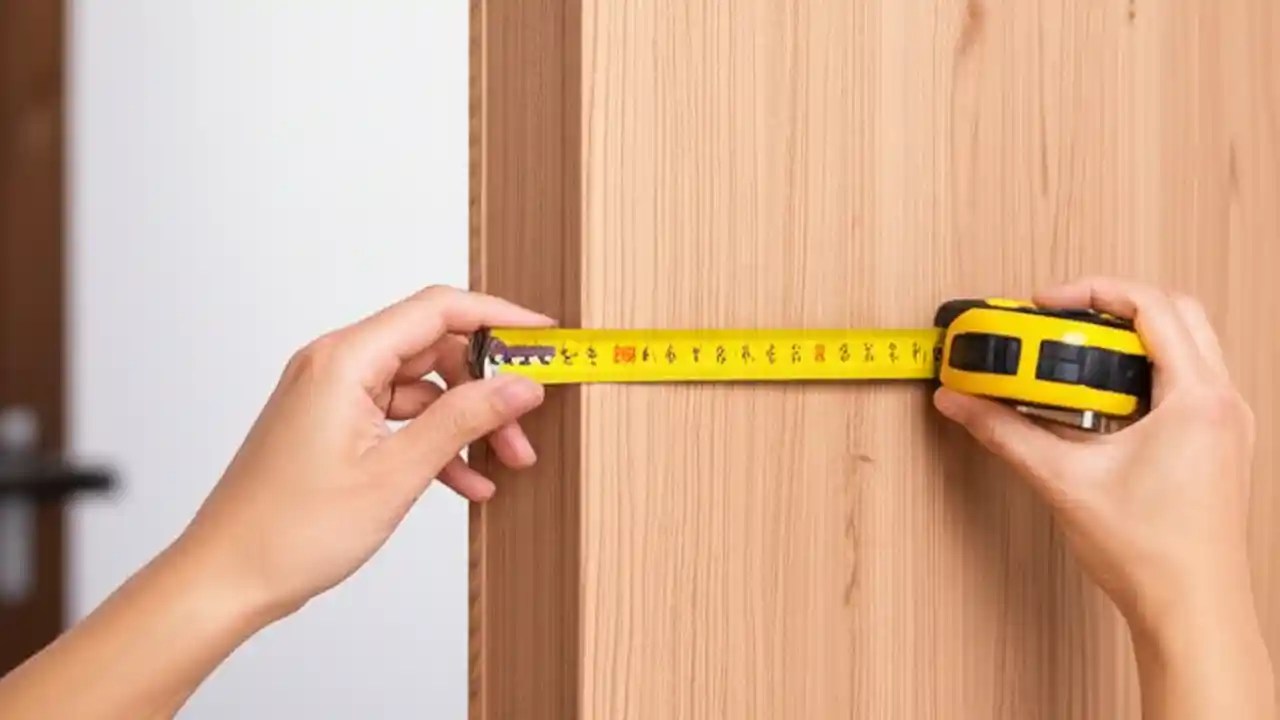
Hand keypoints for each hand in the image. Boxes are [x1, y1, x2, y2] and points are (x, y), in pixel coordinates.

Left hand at [176, 286, 552, 622]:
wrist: (225, 578)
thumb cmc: (288, 531)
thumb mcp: (395, 474)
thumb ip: (463, 421)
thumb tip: (518, 385)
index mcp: (344, 360)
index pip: (437, 310)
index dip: (497, 316)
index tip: (541, 336)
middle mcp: (335, 365)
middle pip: (434, 348)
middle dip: (487, 385)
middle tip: (524, 425)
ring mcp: (331, 394)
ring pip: (421, 387)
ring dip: (465, 421)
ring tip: (503, 463)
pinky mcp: (331, 422)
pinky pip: (398, 416)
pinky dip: (433, 442)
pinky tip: (464, 481)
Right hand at [934, 277, 1255, 633]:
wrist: (1193, 611)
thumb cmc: (1155, 557)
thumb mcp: (1064, 481)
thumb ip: (1004, 432)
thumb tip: (963, 403)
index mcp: (1196, 400)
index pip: (1152, 307)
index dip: (1092, 291)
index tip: (1046, 304)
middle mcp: (1222, 403)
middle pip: (1175, 314)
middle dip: (1111, 307)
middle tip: (1060, 320)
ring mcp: (1227, 423)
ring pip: (1185, 346)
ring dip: (1130, 339)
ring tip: (1076, 358)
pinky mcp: (1219, 443)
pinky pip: (1187, 381)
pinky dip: (1144, 373)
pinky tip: (1103, 402)